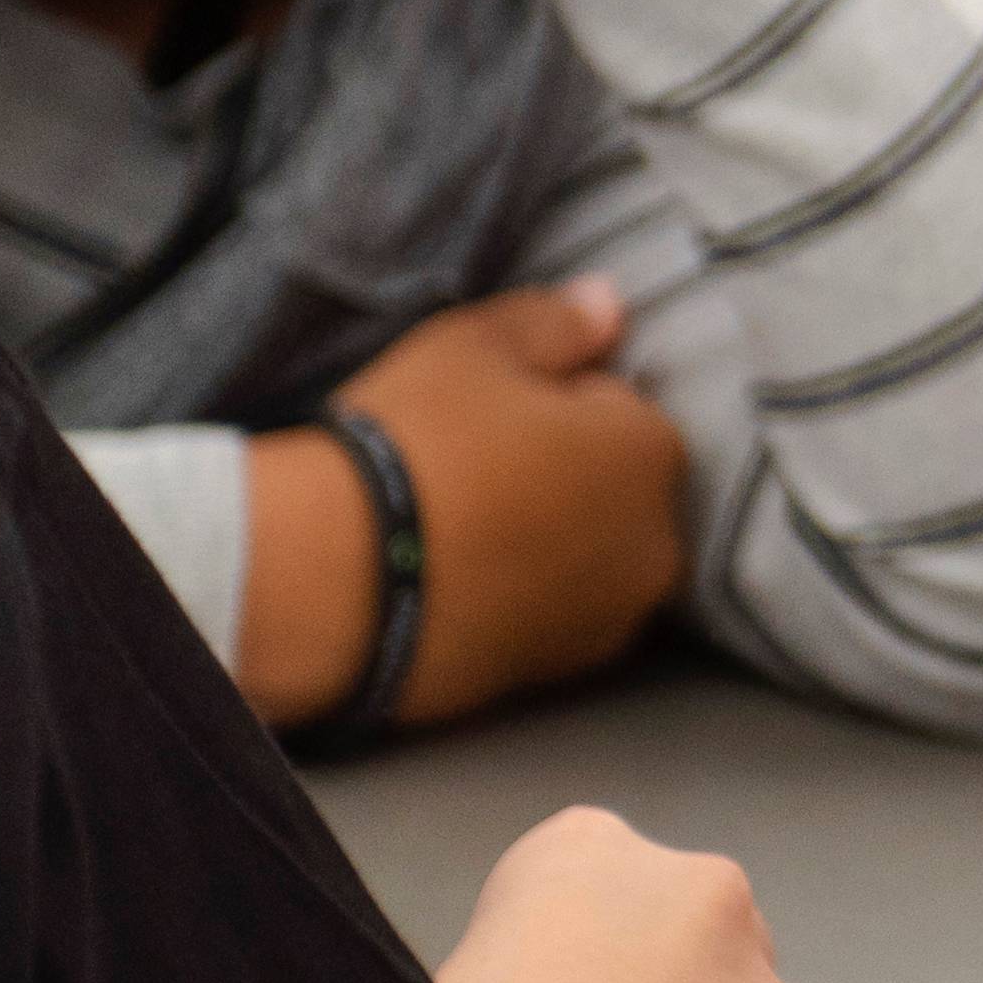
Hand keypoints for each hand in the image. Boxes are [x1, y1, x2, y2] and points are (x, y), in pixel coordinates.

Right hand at [236, 279, 691, 726]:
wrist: (325, 581)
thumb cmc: (410, 443)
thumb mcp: (476, 345)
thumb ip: (558, 321)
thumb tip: (612, 305)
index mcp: (654, 455)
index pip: (621, 408)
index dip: (553, 402)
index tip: (490, 414)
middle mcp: (656, 548)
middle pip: (613, 489)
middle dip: (562, 476)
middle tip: (467, 471)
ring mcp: (606, 623)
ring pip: (583, 558)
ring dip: (542, 541)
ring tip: (453, 530)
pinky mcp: (551, 678)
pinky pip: (543, 618)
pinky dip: (514, 599)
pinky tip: (450, 583)